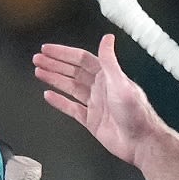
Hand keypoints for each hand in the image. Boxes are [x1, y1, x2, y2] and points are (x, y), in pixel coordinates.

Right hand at [33, 35, 157, 166]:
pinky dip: (59, 101)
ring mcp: (94, 104)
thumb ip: (110, 60)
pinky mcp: (91, 120)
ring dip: (54, 79)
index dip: (63, 53)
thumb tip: (107, 38)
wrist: (140, 141)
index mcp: (107, 77)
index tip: (48, 49)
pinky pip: (71, 108)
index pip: (81, 59)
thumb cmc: (136, 112)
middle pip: (72, 72)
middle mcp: (100, 88)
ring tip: (39, 72)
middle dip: (54, 64)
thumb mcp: (120, 82)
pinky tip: (49, 96)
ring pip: (70, 88)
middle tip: (38, 59)